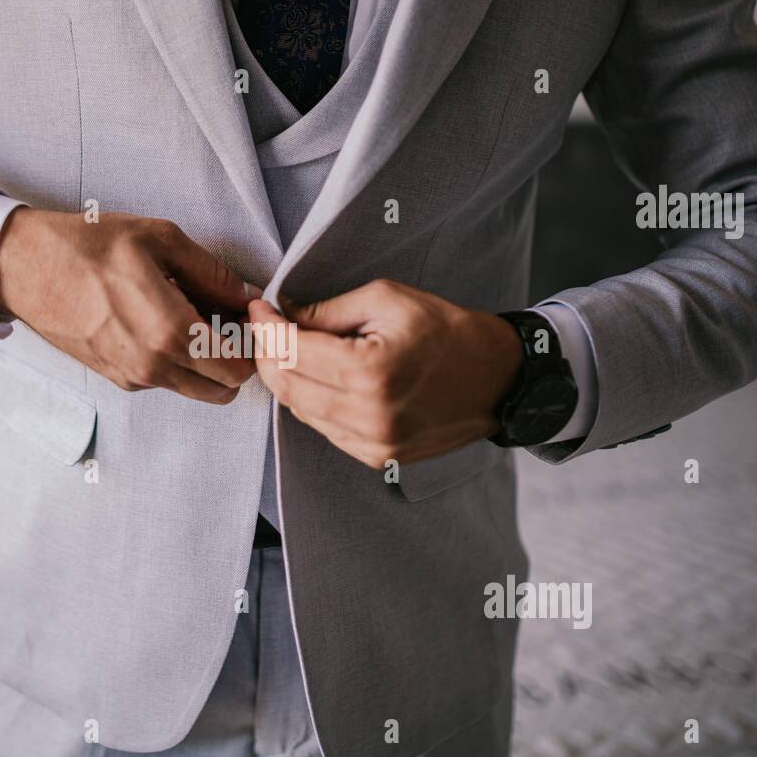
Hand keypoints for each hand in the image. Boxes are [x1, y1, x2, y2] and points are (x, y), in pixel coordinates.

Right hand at [0, 207, 257, 403]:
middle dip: (235, 360)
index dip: (252, 343)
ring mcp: (133, 378)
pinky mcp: (117, 379)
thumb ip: (212, 272)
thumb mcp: (159, 239)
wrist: (24, 267)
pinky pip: (165, 381)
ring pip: (196, 389)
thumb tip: (246, 295)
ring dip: (205, 363)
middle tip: (227, 321)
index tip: (246, 318)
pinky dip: (175, 361)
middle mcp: (153, 366)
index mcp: (170, 332)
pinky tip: (159, 323)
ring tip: (191, 317)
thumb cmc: (86, 246)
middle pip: (224, 389)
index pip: (239, 367)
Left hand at [248, 279, 523, 467]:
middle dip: (267, 354)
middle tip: (265, 327)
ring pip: (300, 410)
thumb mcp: (387, 300)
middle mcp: (367, 415)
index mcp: (369, 372)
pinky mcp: (376, 457)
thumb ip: (328, 311)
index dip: (266, 327)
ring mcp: (372, 443)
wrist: (497, 378)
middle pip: (286, 385)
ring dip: (286, 379)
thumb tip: (284, 314)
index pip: (291, 351)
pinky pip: (323, 429)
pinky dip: (310, 402)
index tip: (258, 308)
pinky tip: (317, 378)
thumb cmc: (448, 331)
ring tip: (288, 348)